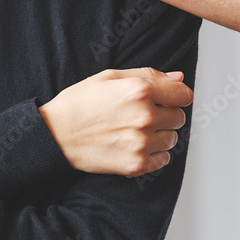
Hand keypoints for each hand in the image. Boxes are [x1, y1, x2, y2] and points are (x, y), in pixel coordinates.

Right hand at [39, 68, 193, 176]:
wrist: (55, 134)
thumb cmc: (79, 104)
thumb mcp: (110, 77)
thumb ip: (148, 75)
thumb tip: (178, 79)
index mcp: (139, 90)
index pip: (184, 95)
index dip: (175, 95)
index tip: (166, 99)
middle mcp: (144, 116)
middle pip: (179, 117)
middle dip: (165, 114)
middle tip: (142, 114)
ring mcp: (141, 142)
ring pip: (172, 139)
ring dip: (160, 134)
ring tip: (135, 130)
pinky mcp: (136, 164)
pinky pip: (163, 159)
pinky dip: (154, 153)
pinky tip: (134, 144)